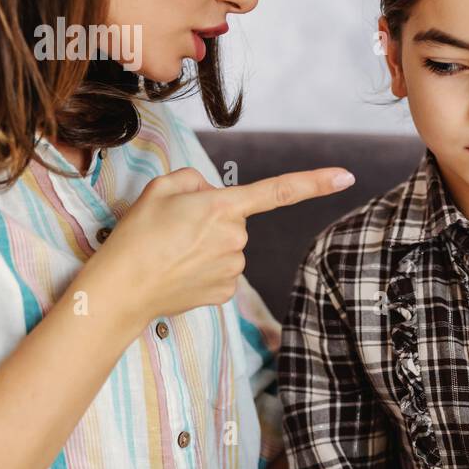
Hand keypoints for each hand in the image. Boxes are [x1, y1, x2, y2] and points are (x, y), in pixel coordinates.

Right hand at [84, 165, 354, 325]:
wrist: (122, 290)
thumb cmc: (138, 236)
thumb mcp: (160, 188)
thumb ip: (193, 180)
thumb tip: (210, 194)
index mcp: (224, 207)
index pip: (279, 190)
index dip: (316, 182)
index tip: (347, 176)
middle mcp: (237, 238)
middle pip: (234, 220)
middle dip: (211, 220)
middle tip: (174, 230)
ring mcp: (235, 268)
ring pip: (228, 247)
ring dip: (205, 246)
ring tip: (172, 253)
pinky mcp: (228, 292)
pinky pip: (222, 271)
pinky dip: (204, 270)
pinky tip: (180, 273)